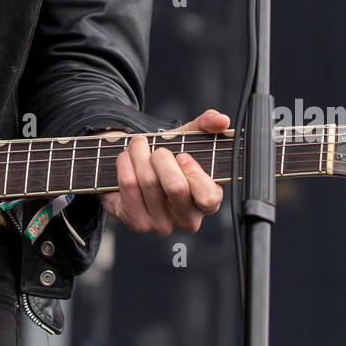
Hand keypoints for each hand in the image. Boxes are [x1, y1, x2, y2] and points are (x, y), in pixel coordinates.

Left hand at [101, 109, 229, 235]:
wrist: (135, 168)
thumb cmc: (167, 158)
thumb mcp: (188, 138)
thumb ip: (207, 125)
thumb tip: (220, 120)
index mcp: (207, 202)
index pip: (208, 197)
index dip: (194, 173)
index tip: (182, 156)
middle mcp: (187, 219)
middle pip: (175, 187)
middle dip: (162, 157)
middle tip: (157, 149)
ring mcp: (163, 225)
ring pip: (148, 182)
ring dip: (139, 155)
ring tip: (137, 145)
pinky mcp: (138, 223)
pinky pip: (129, 187)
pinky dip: (124, 164)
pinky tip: (125, 158)